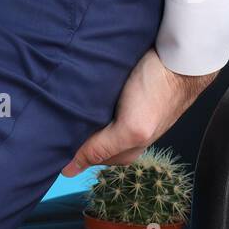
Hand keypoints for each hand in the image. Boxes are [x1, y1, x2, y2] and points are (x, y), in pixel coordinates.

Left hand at [60, 48, 217, 177]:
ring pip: (86, 122)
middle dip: (67, 130)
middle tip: (52, 115)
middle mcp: (120, 136)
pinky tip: (74, 92)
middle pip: (82, 140)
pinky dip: (82, 100)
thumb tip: (67, 171)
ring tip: (60, 103)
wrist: (181, 58)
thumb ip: (101, 149)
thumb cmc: (159, 91)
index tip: (48, 134)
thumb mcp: (131, 127)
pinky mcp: (119, 98)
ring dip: (73, 114)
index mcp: (122, 151)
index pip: (81, 157)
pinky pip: (93, 104)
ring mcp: (120, 117)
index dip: (64, 147)